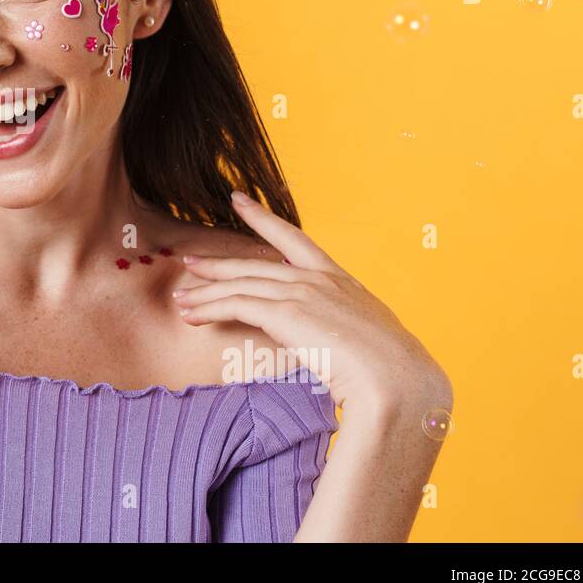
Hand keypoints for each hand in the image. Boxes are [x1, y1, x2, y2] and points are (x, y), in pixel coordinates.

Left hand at [172, 190, 451, 417]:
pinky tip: (191, 314)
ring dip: (205, 293)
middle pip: (254, 266)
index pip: (295, 239)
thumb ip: (345, 336)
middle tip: (191, 262)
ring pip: (240, 286)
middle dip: (218, 265)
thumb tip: (336, 350)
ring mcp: (302, 292)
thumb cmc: (393, 375)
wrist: (401, 381)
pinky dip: (209, 307)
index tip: (238, 200)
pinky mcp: (286, 312)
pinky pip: (236, 304)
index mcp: (341, 280)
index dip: (263, 219)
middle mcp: (319, 279)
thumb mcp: (369, 343)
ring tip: (181, 299)